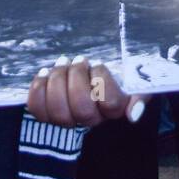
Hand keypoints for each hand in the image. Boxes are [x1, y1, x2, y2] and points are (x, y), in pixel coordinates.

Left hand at [26, 56, 145, 128]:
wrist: (94, 68)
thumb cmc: (117, 71)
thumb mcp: (135, 77)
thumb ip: (140, 94)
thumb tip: (133, 115)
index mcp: (115, 108)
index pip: (109, 103)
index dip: (101, 81)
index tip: (99, 64)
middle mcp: (92, 118)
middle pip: (82, 109)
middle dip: (76, 77)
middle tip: (79, 60)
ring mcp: (69, 118)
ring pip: (58, 111)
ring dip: (57, 80)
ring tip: (63, 64)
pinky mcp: (48, 112)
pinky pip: (38, 109)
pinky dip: (38, 88)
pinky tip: (45, 73)